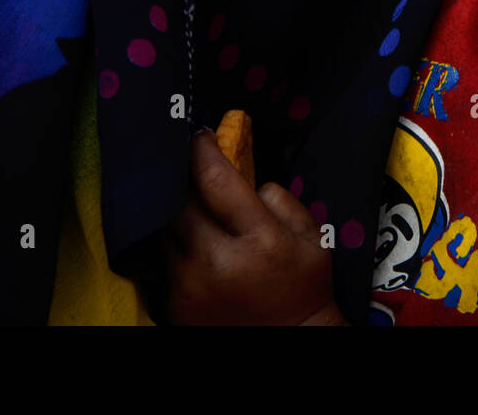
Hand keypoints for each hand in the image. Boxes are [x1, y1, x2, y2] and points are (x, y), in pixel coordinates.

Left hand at [161, 130, 346, 324]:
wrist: (289, 341)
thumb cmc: (303, 286)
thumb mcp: (311, 237)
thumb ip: (280, 200)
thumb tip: (246, 178)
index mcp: (259, 240)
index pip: (215, 180)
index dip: (203, 149)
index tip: (200, 136)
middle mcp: (217, 263)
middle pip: (179, 201)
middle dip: (184, 179)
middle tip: (192, 167)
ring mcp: (189, 286)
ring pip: (166, 229)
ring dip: (178, 212)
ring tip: (193, 205)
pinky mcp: (174, 305)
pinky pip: (165, 259)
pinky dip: (177, 245)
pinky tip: (195, 242)